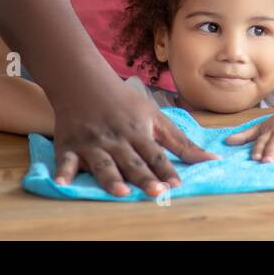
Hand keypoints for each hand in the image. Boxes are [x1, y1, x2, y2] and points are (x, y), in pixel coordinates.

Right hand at [51, 77, 218, 195]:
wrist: (84, 81)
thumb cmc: (124, 102)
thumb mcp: (155, 116)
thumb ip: (181, 141)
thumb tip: (212, 159)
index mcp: (138, 131)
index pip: (155, 154)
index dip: (166, 170)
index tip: (176, 185)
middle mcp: (116, 138)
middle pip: (132, 162)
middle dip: (144, 177)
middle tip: (156, 192)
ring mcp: (92, 143)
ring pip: (103, 164)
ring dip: (111, 178)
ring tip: (121, 192)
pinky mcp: (69, 146)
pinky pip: (65, 161)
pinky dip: (63, 172)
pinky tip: (62, 183)